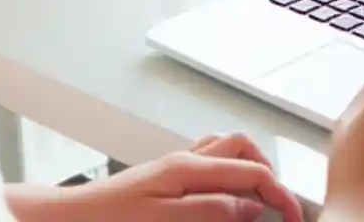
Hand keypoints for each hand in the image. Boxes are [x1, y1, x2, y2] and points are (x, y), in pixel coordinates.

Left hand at [13, 133, 303, 221]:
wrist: (69, 219)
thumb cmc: (109, 221)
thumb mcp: (164, 221)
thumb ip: (211, 210)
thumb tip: (251, 206)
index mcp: (188, 168)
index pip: (252, 172)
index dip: (280, 194)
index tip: (295, 217)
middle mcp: (184, 159)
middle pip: (244, 148)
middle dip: (270, 172)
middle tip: (281, 205)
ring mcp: (174, 165)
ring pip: (226, 150)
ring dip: (249, 167)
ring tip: (261, 197)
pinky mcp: (165, 176)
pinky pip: (207, 160)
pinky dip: (227, 171)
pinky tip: (225, 193)